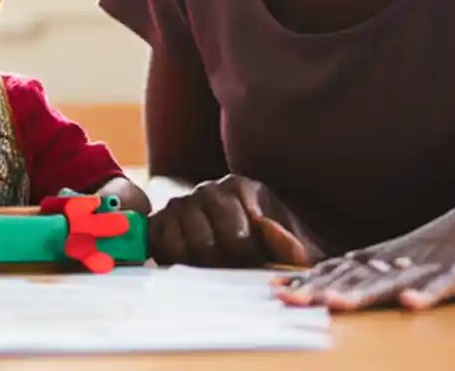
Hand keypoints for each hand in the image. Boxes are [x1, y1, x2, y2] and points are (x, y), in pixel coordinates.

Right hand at [149, 174, 324, 267]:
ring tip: (213, 265)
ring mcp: (180, 204)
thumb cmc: (274, 247)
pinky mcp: (159, 221)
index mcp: (240, 187)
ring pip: (180, 243)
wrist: (253, 246)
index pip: (237, 236)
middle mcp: (207, 189)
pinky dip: (172, 257)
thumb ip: (291, 244)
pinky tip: (190, 261)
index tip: (255, 261)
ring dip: (197, 261)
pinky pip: (159, 242)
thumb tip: (279, 240)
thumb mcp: (295, 247)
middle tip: (233, 267)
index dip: (247, 259)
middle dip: (221, 263)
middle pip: (206, 242)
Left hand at [275, 205, 454, 311]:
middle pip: (352, 278)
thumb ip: (353, 277)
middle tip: (291, 301)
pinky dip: (425, 294)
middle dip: (321, 289)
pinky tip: (409, 303)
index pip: (334, 273)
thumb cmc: (427, 253)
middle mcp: (393, 264)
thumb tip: (311, 288)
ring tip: (335, 303)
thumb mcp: (389, 265)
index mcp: (375, 262)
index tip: (276, 293)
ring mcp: (425, 269)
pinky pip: (440, 286)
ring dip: (361, 293)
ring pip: (389, 282)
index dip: (307, 283)